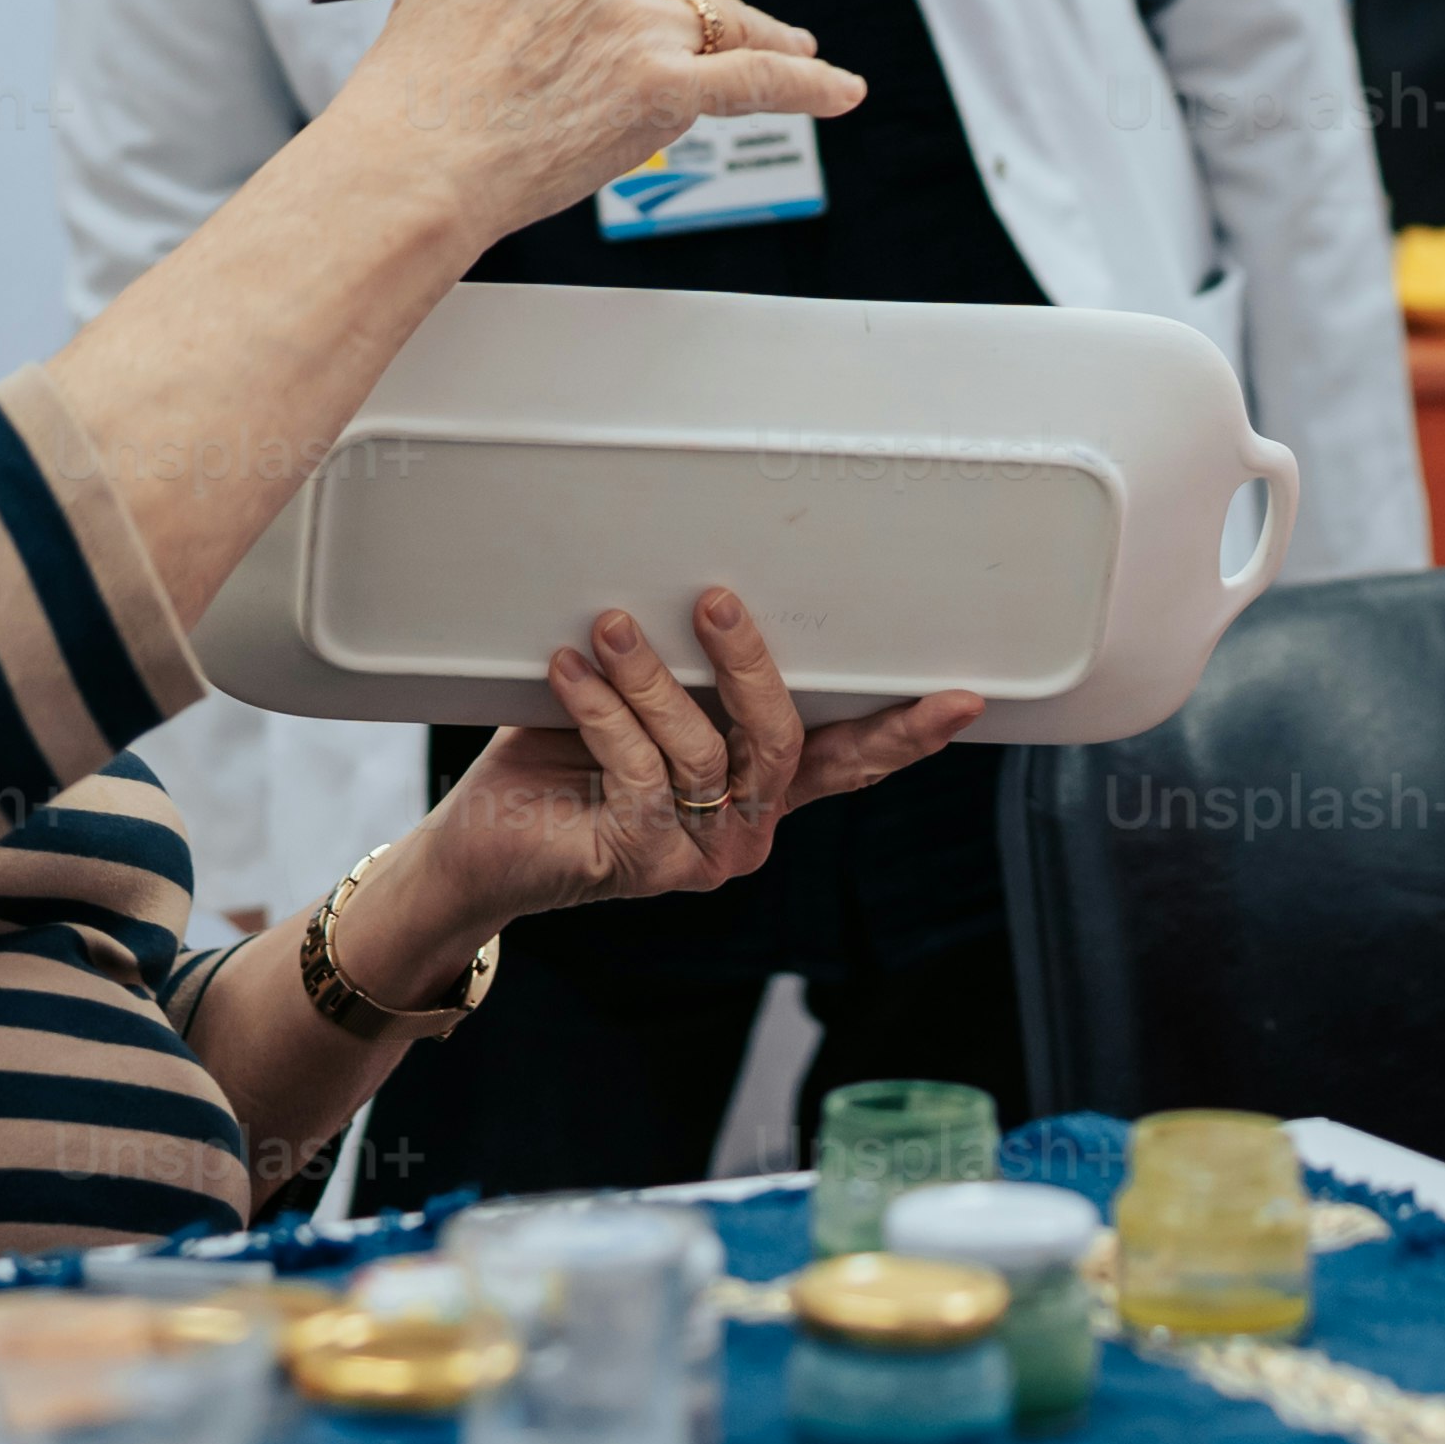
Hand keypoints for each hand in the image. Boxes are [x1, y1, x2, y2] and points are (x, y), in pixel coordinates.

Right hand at [341, 0, 863, 242]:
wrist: (418, 159)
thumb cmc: (419, 87)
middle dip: (696, 1)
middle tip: (699, 29)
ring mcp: (641, 24)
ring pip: (727, 22)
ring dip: (768, 35)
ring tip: (798, 47)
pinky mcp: (667, 88)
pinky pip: (760, 79)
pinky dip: (811, 85)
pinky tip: (841, 87)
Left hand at [418, 588, 984, 928]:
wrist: (480, 848)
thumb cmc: (557, 761)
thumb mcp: (636, 702)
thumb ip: (684, 666)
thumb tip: (703, 580)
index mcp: (758, 791)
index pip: (849, 762)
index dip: (907, 733)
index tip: (964, 699)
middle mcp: (744, 831)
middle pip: (783, 739)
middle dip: (752, 662)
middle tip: (715, 599)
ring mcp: (699, 856)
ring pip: (704, 751)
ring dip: (652, 676)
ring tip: (609, 625)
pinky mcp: (641, 863)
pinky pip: (637, 772)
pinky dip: (602, 710)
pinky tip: (568, 670)